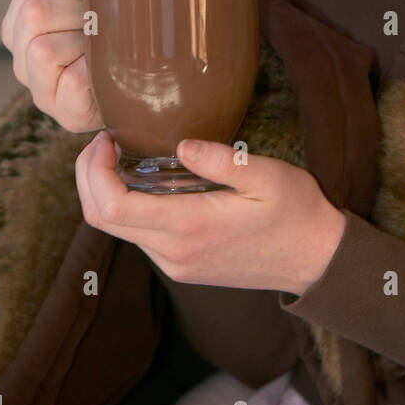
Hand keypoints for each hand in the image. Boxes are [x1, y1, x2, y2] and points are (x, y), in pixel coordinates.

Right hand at [1, 0, 102, 132]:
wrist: (150, 74)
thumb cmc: (115, 22)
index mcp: (21, 25)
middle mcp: (22, 60)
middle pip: (35, 13)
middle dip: (78, 9)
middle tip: (105, 18)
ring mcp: (41, 91)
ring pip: (44, 48)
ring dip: (86, 39)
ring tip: (108, 43)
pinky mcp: (67, 115)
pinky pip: (73, 80)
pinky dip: (94, 69)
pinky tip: (110, 67)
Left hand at [75, 131, 347, 296]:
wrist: (316, 260)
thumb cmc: (297, 212)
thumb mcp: (267, 175)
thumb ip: (221, 160)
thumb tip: (181, 144)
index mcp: (190, 226)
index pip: (112, 208)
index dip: (94, 172)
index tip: (106, 138)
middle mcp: (174, 252)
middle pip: (101, 221)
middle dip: (88, 177)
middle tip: (102, 141)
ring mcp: (176, 264)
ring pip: (117, 230)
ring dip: (105, 192)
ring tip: (120, 153)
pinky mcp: (182, 266)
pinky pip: (139, 236)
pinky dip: (126, 206)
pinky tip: (145, 179)